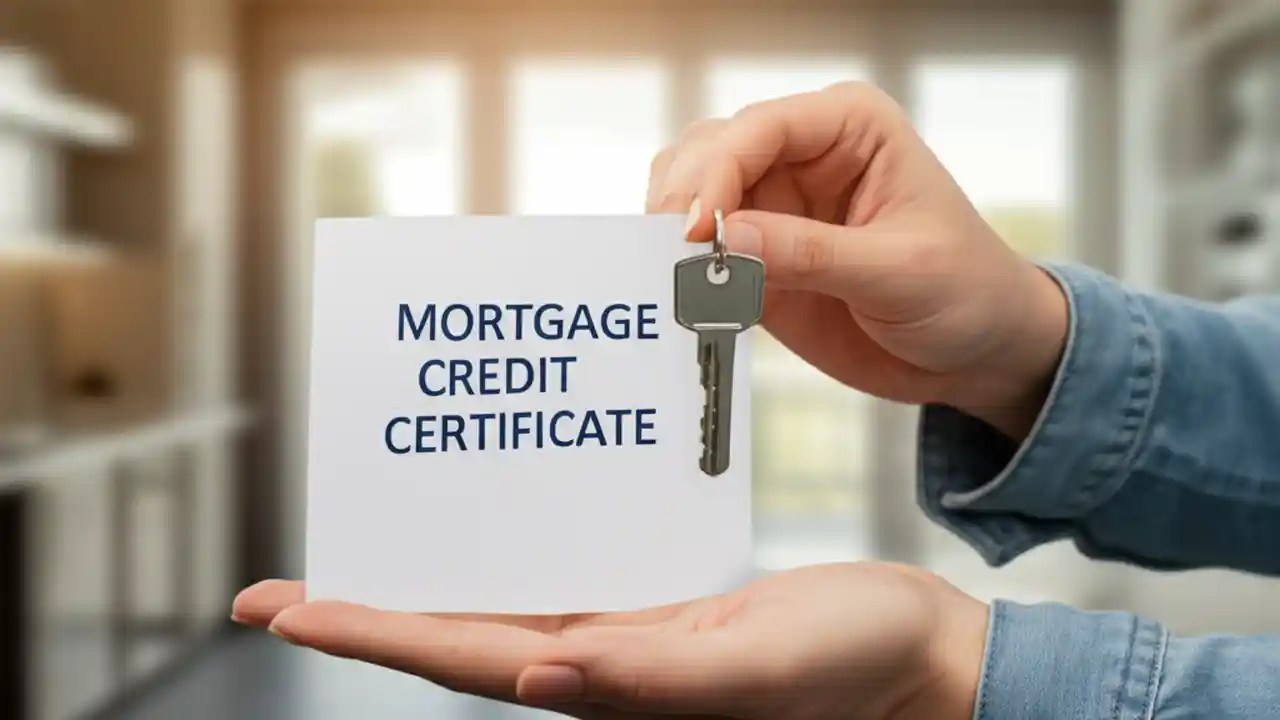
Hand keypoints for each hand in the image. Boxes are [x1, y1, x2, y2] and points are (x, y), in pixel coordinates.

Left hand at [233, 563, 986, 719]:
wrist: (910, 655)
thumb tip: (537, 678)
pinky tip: (493, 524)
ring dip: (426, 584)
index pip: (460, 657)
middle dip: (366, 610)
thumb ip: (644, 679)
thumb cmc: (850, 666)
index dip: (369, 631)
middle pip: (455, 634)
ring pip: (498, 606)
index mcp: (608, 683)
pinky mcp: (657, 606)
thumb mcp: (751, 668)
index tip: (284, 604)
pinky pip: (562, 578)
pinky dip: (510, 555)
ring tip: (371, 547)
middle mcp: (598, 662)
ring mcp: (625, 635)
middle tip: (284, 584)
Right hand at [651, 83, 1067, 437]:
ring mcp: (775, 205)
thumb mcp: (898, 271)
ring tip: (676, 274)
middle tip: (676, 255)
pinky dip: (681, 271)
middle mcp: (804, 154)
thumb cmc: (966, 292)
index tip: (696, 229)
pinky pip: (700, 253)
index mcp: (850, 128)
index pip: (763, 128)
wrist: (976, 354)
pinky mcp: (758, 257)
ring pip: (691, 193)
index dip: (718, 172)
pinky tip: (685, 295)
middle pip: (711, 150)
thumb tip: (726, 240)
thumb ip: (810, 254)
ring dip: (673, 230)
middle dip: (685, 198)